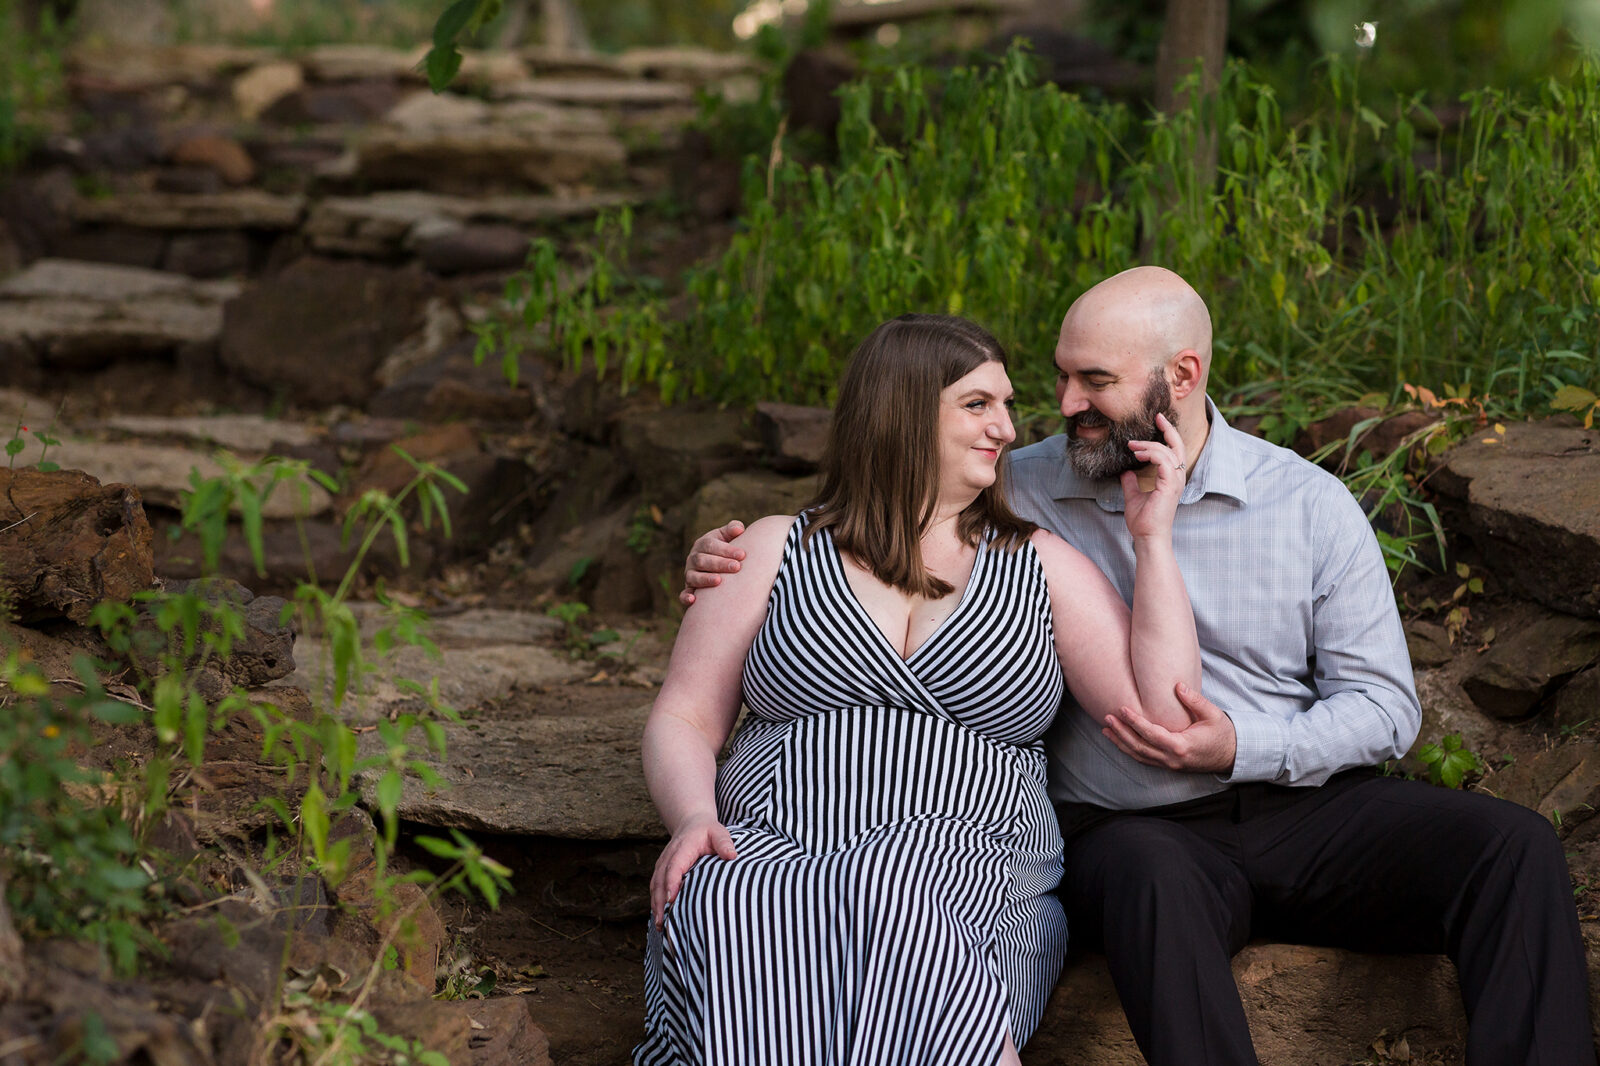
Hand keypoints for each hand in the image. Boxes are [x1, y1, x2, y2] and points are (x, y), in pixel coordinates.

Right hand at [650, 815, 737, 927]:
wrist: (691, 824)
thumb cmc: (707, 831)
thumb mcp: (718, 832)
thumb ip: (724, 843)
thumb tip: (732, 856)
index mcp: (682, 848)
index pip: (674, 867)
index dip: (672, 883)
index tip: (672, 899)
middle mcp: (668, 857)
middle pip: (661, 880)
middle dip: (660, 901)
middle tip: (663, 922)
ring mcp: (662, 864)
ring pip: (655, 886)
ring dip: (656, 905)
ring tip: (659, 925)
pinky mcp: (661, 871)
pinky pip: (655, 887)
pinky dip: (655, 902)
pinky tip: (660, 918)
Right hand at [678, 520, 747, 606]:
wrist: (716, 565)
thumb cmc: (725, 549)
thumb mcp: (727, 537)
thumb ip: (733, 529)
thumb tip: (739, 529)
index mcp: (702, 544)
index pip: (711, 545)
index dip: (726, 549)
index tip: (742, 554)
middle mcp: (693, 559)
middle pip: (702, 560)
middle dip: (720, 564)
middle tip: (737, 567)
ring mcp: (689, 574)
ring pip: (693, 576)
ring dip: (705, 579)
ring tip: (719, 581)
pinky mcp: (689, 589)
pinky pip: (684, 594)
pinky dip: (686, 597)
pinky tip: (693, 600)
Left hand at [1102, 682, 1236, 773]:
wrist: (1231, 756)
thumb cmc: (1222, 734)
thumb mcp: (1212, 714)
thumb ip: (1195, 700)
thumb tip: (1178, 685)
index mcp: (1182, 746)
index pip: (1152, 734)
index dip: (1135, 722)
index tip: (1122, 709)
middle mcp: (1172, 758)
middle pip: (1140, 747)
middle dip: (1121, 732)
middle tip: (1107, 717)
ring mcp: (1169, 764)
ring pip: (1139, 755)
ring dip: (1121, 743)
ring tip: (1106, 729)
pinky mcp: (1168, 766)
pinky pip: (1144, 759)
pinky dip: (1130, 750)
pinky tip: (1120, 741)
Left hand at [1121, 413, 1186, 542]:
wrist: (1146, 536)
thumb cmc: (1143, 520)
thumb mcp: (1133, 496)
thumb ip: (1131, 482)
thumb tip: (1126, 472)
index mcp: (1171, 478)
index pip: (1174, 450)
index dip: (1168, 434)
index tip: (1157, 421)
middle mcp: (1177, 478)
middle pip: (1178, 446)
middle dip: (1168, 429)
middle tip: (1156, 416)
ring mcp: (1175, 482)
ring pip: (1168, 452)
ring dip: (1150, 445)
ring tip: (1133, 446)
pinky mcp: (1169, 486)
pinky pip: (1164, 461)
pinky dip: (1152, 454)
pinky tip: (1139, 454)